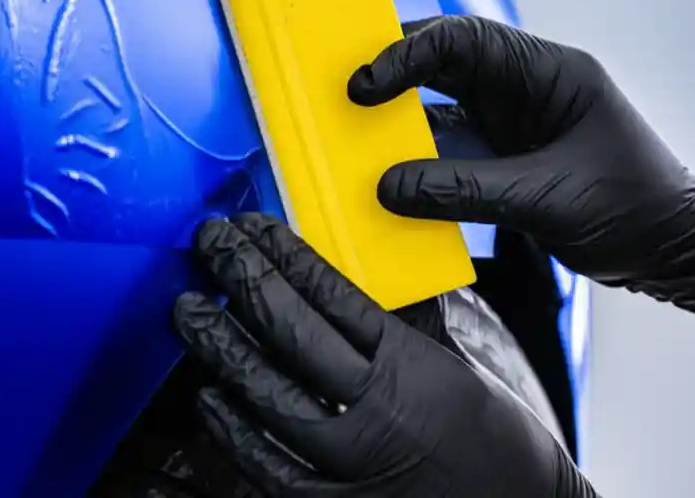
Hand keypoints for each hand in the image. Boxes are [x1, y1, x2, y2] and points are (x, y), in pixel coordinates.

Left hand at [172, 213, 595, 496]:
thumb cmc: (504, 449)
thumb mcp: (466, 372)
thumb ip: (415, 326)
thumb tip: (373, 279)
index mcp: (415, 368)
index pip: (336, 297)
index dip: (287, 257)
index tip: (255, 229)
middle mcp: (379, 413)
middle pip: (294, 333)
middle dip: (243, 280)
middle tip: (211, 246)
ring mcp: (352, 466)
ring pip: (269, 396)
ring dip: (222, 347)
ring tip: (190, 310)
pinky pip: (268, 467)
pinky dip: (234, 431)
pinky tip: (209, 396)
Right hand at [348, 15, 694, 322]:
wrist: (680, 250)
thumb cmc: (636, 208)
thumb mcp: (549, 198)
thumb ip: (465, 190)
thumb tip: (387, 187)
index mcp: (547, 72)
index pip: (465, 41)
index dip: (408, 53)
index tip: (364, 85)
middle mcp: (524, 88)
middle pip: (443, 63)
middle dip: (391, 75)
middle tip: (338, 95)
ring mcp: (512, 122)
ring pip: (439, 106)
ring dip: (398, 121)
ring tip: (347, 136)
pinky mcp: (505, 159)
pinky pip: (448, 150)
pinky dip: (416, 162)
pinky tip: (384, 178)